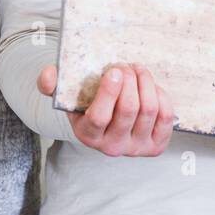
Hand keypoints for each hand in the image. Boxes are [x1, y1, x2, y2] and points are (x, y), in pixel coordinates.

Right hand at [37, 62, 173, 156]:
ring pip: (149, 110)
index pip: (99, 117)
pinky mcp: (156, 146)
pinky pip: (165, 117)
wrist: (108, 125)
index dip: (108, 93)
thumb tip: (49, 75)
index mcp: (88, 135)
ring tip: (137, 69)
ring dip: (146, 83)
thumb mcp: (66, 96)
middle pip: (129, 110)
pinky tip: (151, 86)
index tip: (113, 71)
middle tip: (125, 66)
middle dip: (130, 81)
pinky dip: (161, 96)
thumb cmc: (86, 105)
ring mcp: (136, 148)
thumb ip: (51, 84)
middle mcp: (112, 147)